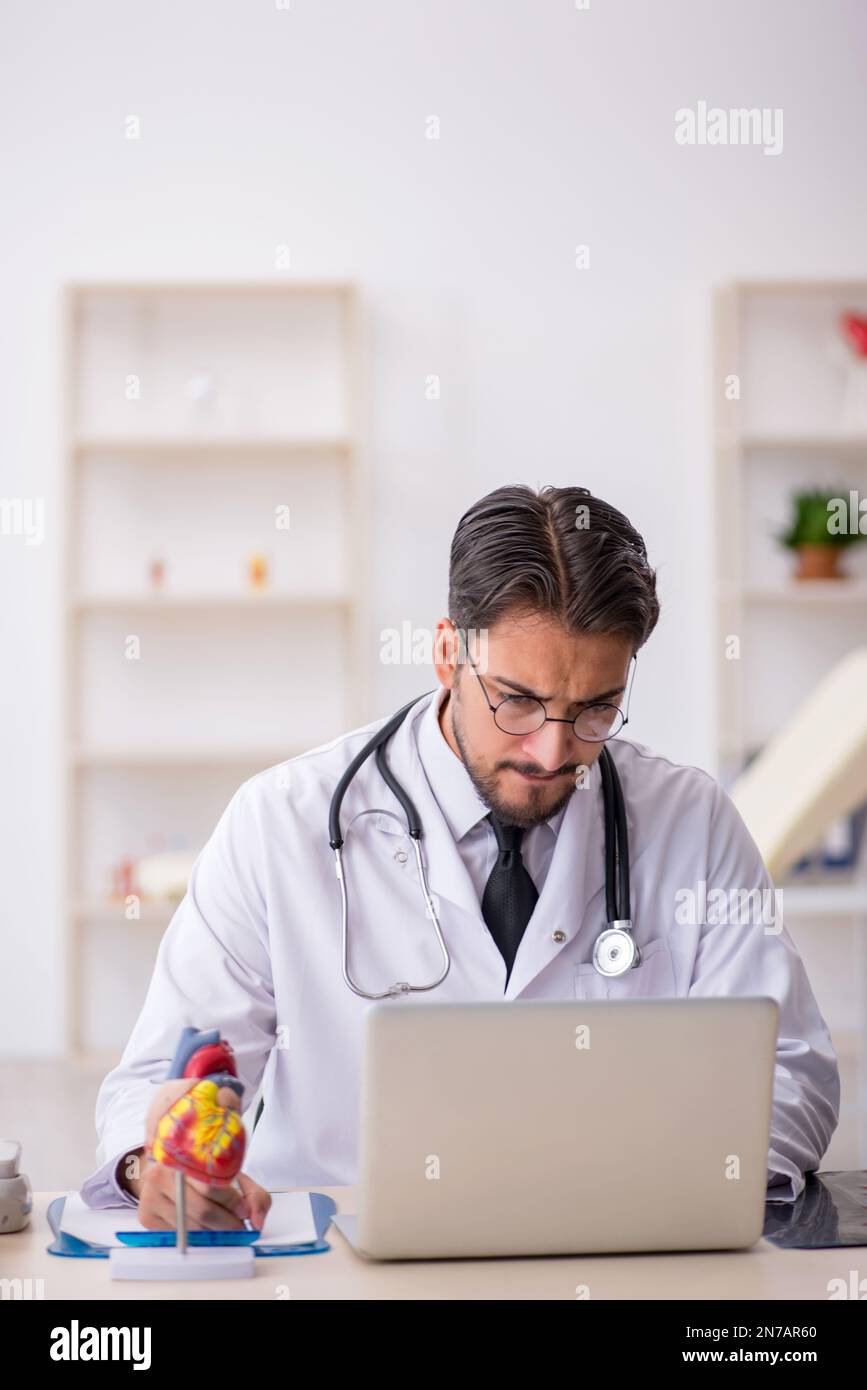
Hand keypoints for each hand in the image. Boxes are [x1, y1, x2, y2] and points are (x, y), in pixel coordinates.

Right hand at [117, 1076, 270, 1230]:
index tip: (244, 1210)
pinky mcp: (146, 1215)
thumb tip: (257, 1222)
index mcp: (183, 1153)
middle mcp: (162, 1173)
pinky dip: (197, 1235)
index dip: (233, 1201)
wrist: (167, 1167)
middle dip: (227, 1222)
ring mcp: (150, 1195)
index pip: (211, 1184)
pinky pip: (178, 1234)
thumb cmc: (202, 1170)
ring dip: (214, 1232)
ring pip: (192, 1226)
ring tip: (225, 1225)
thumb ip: (253, 1194)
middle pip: (202, 1209)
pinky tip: (204, 1225)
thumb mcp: (230, 1171)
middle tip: (240, 1225)